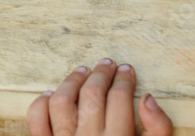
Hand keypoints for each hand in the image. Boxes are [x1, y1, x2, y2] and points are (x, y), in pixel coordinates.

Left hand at [26, 60, 171, 135]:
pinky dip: (42, 103)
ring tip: (82, 72)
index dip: (124, 80)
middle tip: (108, 65)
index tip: (127, 70)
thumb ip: (158, 130)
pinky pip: (37, 120)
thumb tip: (148, 99)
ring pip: (62, 101)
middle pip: (92, 95)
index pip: (120, 99)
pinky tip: (53, 95)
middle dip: (101, 75)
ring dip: (71, 81)